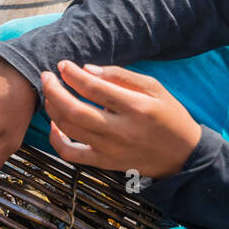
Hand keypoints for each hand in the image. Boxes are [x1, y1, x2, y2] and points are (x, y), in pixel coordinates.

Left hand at [40, 61, 199, 180]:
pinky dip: (56, 139)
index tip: (62, 65)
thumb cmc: (168, 116)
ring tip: (51, 94)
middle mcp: (122, 131)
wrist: (182, 155)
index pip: (95, 89)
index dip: (73, 75)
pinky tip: (55, 124)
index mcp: (137, 108)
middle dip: (53, 90)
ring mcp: (111, 150)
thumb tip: (86, 69)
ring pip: (69, 129)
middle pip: (74, 110)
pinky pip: (70, 154)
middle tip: (46, 76)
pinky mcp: (104, 163)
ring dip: (53, 109)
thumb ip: (121, 76)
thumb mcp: (154, 88)